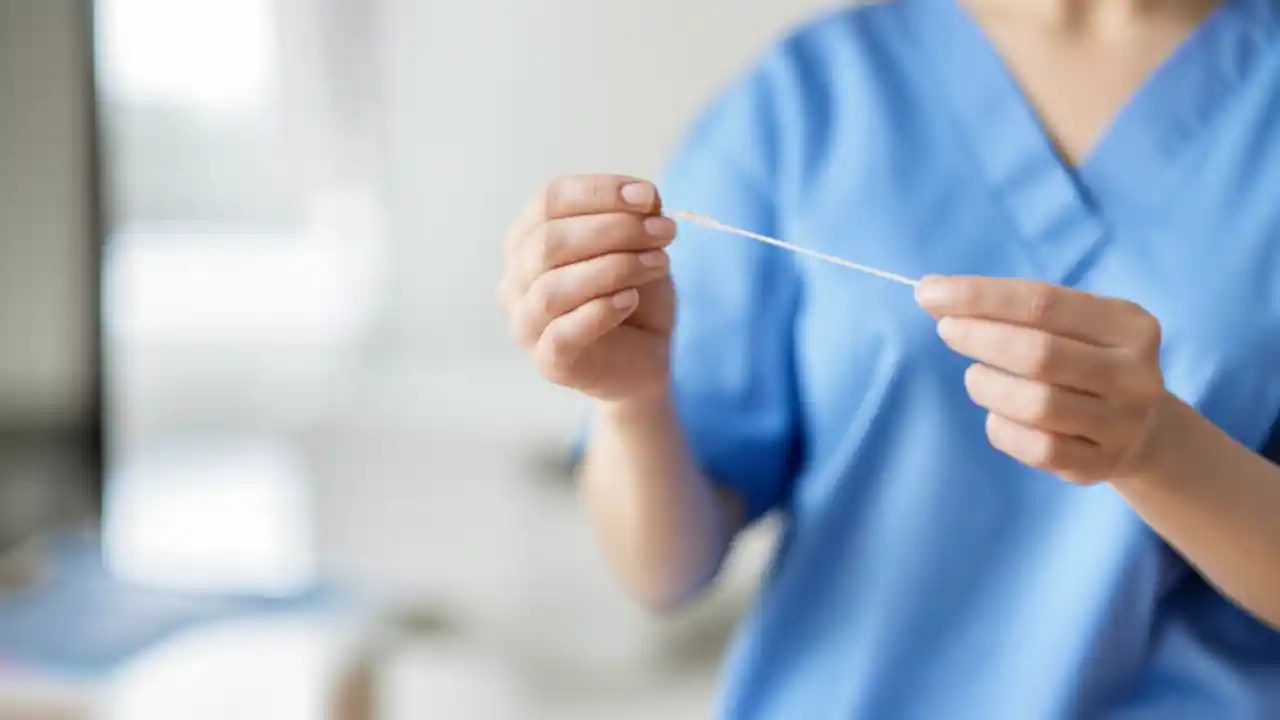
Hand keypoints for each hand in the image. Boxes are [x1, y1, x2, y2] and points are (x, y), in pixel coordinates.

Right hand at [499, 175, 676, 401]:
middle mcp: (516, 279)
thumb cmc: (634, 295)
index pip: (549, 200)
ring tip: (659, 263)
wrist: (646, 358)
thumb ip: (637, 220)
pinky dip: (600, 311)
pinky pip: (562, 333)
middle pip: (549, 241)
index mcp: (529, 238)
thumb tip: (644, 198)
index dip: (600, 192)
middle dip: (615, 229)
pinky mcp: (548, 361)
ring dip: (614, 268)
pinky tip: (632, 299)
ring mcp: (526, 323)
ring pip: (552, 288)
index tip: (650, 196)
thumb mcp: (641, 247)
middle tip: (665, 231)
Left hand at [916, 275, 1170, 484]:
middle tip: (946, 330)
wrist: (1139, 428)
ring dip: (988, 386)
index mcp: (1129, 325)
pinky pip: (1037, 449)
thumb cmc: (1083, 360)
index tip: (930, 293)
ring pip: (1037, 405)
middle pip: (1040, 354)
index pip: (1044, 303)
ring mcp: (1121, 425)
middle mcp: (1134, 375)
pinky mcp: (1099, 465)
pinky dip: (1002, 428)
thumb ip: (1010, 309)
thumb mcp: (1067, 324)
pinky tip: (996, 414)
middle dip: (979, 337)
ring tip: (975, 377)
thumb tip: (934, 294)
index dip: (981, 296)